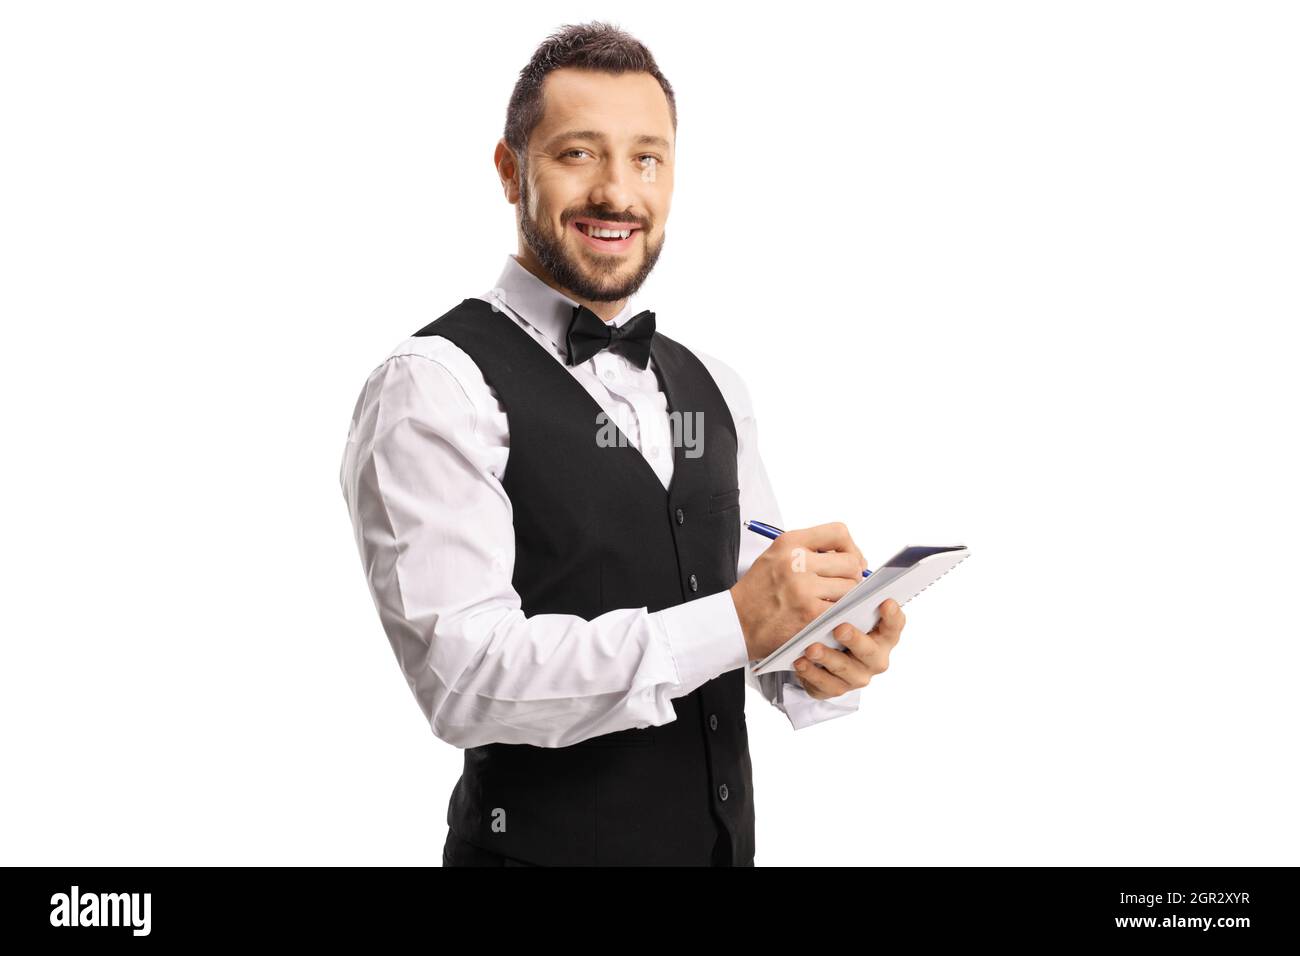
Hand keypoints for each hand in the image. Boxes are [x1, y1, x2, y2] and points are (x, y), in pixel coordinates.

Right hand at [729, 522, 868, 662]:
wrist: (736, 622)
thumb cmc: (758, 591)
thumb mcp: (777, 556)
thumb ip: (810, 551)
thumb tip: (851, 556)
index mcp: (789, 542)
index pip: (838, 533)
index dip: (850, 547)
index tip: (848, 558)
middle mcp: (796, 561)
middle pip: (850, 562)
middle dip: (851, 575)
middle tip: (841, 585)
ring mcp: (804, 588)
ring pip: (850, 587)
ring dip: (845, 596)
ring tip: (828, 601)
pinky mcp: (810, 613)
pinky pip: (842, 608)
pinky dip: (838, 613)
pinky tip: (825, 615)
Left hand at [791, 598, 905, 698]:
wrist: (822, 658)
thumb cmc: (839, 626)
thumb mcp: (847, 611)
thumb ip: (852, 595)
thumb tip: (855, 567)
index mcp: (883, 636)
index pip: (895, 625)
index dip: (893, 615)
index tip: (886, 602)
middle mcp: (875, 658)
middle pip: (870, 651)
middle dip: (855, 639)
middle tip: (840, 628)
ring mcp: (856, 676)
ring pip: (845, 669)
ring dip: (828, 658)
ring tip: (812, 647)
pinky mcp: (835, 688)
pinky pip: (824, 685)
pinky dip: (811, 674)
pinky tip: (800, 662)